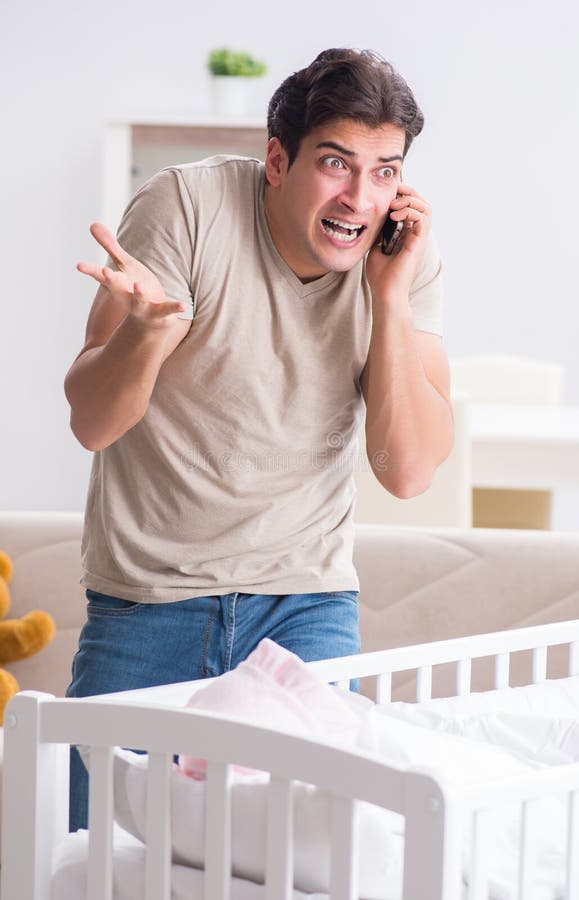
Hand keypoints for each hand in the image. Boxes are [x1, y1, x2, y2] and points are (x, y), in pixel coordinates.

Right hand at [77, 222, 186, 328]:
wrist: (150, 319)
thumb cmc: (134, 286)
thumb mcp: (124, 265)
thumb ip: (110, 246)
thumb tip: (92, 224)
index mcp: (118, 284)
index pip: (101, 276)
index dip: (90, 270)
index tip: (79, 265)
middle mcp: (127, 295)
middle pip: (117, 288)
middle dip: (111, 280)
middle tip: (104, 272)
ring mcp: (143, 305)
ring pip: (139, 301)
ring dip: (138, 294)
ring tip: (138, 286)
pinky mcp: (160, 312)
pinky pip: (168, 309)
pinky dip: (175, 307)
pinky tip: (184, 305)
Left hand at [365, 183, 431, 305]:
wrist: (384, 293)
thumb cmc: (380, 277)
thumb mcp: (375, 248)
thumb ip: (379, 233)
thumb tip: (375, 219)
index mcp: (407, 236)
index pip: (412, 208)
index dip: (403, 195)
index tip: (388, 192)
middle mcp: (415, 236)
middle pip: (423, 204)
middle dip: (410, 192)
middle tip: (394, 190)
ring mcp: (418, 239)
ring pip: (427, 208)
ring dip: (411, 200)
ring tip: (394, 204)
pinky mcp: (418, 243)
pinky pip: (423, 218)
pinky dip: (410, 211)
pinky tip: (395, 215)